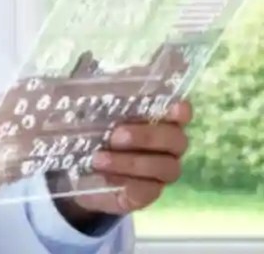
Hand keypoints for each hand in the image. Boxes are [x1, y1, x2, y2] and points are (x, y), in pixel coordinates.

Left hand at [54, 100, 192, 223]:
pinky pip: (146, 190)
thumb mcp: (97, 109)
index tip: (174, 109)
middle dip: (147, 136)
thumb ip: (108, 93)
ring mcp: (162, 172)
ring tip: (99, 158)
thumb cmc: (97, 132)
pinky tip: (105, 177)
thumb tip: (100, 69)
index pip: (183, 112)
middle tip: (116, 136)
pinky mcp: (148, 194)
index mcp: (162, 118)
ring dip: (130, 161)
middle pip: (176, 140)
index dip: (181, 111)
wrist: (81, 172)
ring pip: (163, 166)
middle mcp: (170, 145)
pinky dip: (125, 181)